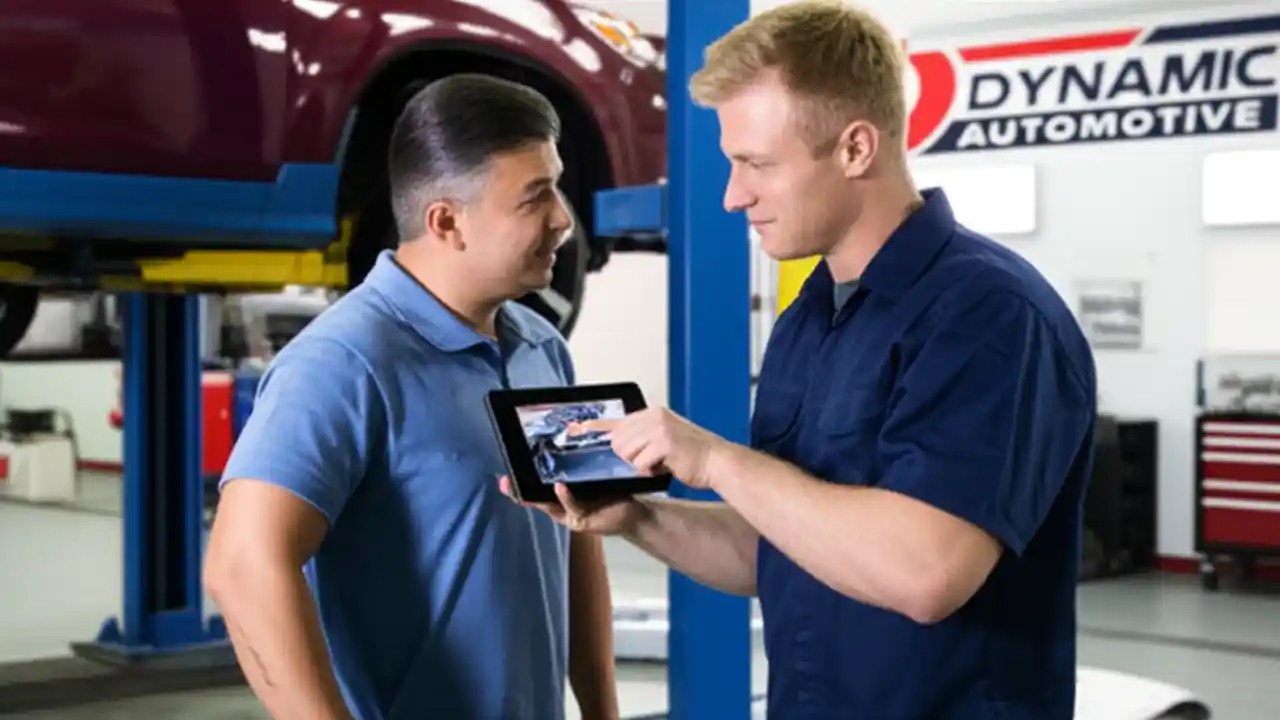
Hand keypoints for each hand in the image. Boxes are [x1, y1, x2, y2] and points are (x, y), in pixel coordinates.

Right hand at [498, 476, 647, 535]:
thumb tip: (572, 431)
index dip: (517, 484)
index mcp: (559, 496)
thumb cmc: (612, 492)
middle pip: (533, 500)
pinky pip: (571, 507)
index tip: (504, 475)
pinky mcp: (581, 521)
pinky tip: (559, 487)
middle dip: (518, 491)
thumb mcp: (593, 474)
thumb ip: (581, 462)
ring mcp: (569, 515)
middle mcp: (560, 507)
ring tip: (523, 486)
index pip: (534, 489)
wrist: (634, 512)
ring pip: (547, 506)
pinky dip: (565, 497)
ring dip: (535, 496)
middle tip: (505, 482)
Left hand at [606, 407, 728, 489]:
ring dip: (640, 465)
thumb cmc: (692, 456)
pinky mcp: (664, 442)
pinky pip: (641, 463)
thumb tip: (618, 445)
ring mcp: (659, 428)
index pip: (617, 420)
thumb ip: (643, 437)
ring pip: (627, 452)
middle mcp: (654, 416)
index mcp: (653, 414)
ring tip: (660, 464)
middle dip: (629, 457)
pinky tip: (665, 468)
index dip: (595, 427)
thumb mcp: (664, 439)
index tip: (575, 429)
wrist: (718, 462)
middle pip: (618, 441)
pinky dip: (649, 471)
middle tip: (649, 462)